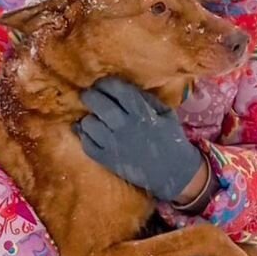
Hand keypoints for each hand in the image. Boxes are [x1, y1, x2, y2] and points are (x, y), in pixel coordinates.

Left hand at [75, 77, 204, 201]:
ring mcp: (114, 144)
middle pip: (98, 104)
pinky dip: (84, 137)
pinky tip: (86, 132)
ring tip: (91, 117)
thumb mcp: (165, 113)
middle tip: (88, 96)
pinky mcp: (107, 160)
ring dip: (87, 118)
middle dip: (90, 96)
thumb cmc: (170, 139)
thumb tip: (124, 88)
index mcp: (140, 112)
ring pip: (89, 124)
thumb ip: (145, 100)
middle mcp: (124, 126)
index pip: (117, 90)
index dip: (105, 83)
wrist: (172, 172)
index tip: (101, 84)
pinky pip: (87, 145)